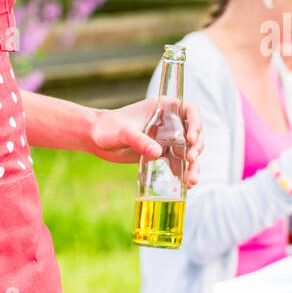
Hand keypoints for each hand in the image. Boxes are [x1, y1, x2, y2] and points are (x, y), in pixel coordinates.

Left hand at [88, 98, 204, 187]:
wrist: (95, 138)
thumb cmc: (107, 127)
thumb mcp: (123, 132)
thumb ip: (139, 140)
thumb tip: (158, 153)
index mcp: (163, 108)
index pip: (190, 111)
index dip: (196, 124)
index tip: (192, 139)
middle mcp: (169, 122)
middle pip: (194, 133)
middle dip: (196, 148)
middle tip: (191, 160)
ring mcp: (166, 138)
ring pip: (188, 150)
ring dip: (193, 165)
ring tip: (192, 180)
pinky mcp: (160, 152)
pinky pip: (177, 162)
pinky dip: (183, 172)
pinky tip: (186, 185)